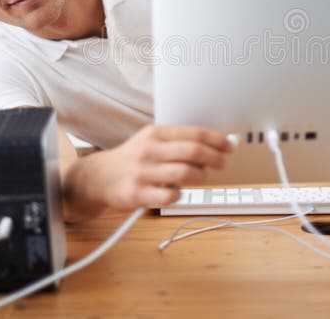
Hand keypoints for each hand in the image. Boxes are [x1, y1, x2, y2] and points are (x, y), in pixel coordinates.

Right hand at [68, 125, 235, 212]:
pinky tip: (178, 192)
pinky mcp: (137, 193)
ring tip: (200, 178)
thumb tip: (213, 144)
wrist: (99, 177)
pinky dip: (180, 195)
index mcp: (155, 133)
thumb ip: (178, 141)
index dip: (217, 140)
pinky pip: (168, 195)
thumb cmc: (132, 158)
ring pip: (184, 172)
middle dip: (214, 158)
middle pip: (193, 151)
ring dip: (200, 177)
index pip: (194, 133)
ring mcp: (143, 172)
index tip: (230, 146)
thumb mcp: (151, 140)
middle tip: (222, 163)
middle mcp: (149, 150)